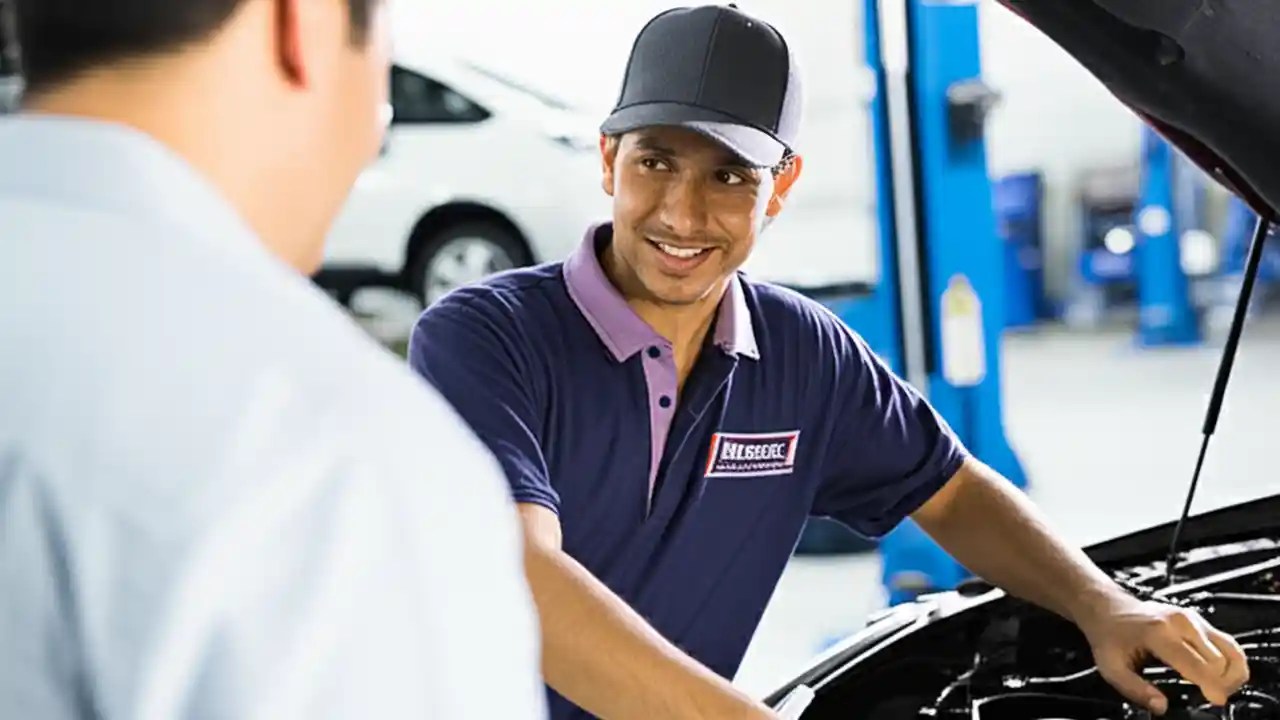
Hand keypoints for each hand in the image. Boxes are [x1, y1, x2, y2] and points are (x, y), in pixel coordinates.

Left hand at [1079, 597, 1248, 714]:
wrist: (1109, 609)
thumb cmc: (1110, 637)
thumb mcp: (1112, 668)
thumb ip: (1136, 690)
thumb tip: (1161, 707)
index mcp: (1158, 633)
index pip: (1197, 663)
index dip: (1212, 686)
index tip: (1215, 701)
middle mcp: (1181, 622)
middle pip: (1219, 660)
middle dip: (1219, 683)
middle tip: (1208, 697)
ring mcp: (1192, 619)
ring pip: (1231, 651)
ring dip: (1232, 674)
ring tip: (1218, 689)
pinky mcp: (1199, 620)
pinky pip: (1228, 643)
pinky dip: (1233, 663)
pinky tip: (1222, 677)